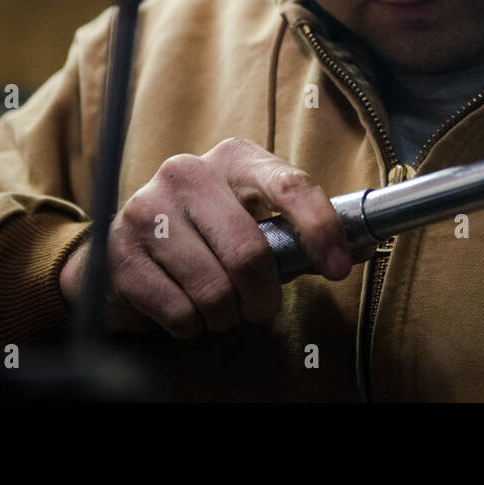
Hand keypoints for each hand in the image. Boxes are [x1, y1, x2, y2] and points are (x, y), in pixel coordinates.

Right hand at [58, 137, 351, 337]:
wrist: (125, 248)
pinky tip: (187, 310)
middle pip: (250, 254)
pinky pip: (179, 313)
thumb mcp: (255, 217)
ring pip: (214, 290)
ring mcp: (148, 209)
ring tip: (219, 307)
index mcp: (234, 158)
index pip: (290, 185)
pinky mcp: (120, 252)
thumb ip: (302, 232)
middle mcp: (188, 172)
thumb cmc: (207, 234)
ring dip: (226, 315)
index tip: (338, 268)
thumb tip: (363, 247)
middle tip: (261, 308)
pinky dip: (192, 326)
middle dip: (264, 297)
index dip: (320, 230)